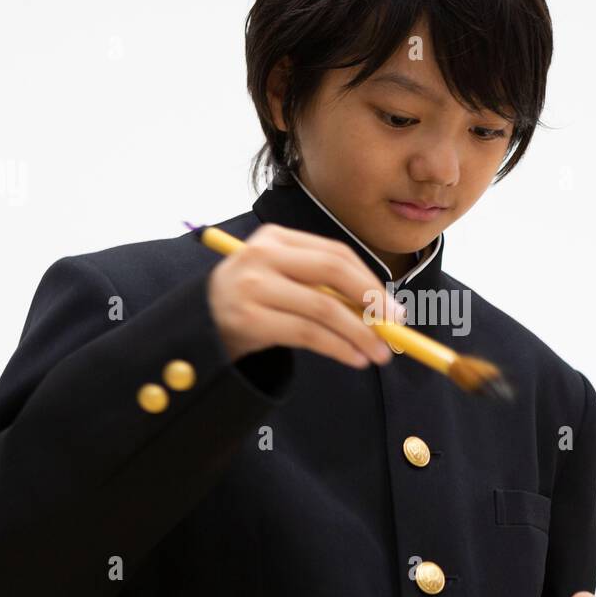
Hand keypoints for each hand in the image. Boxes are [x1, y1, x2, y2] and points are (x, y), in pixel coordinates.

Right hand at [207, 223, 405, 368]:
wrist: (200, 326)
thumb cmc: (253, 302)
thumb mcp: (282, 280)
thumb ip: (323, 286)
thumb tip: (382, 310)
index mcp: (276, 238)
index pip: (336, 254)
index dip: (371, 282)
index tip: (395, 309)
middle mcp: (263, 256)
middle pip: (333, 272)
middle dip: (371, 302)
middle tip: (394, 328)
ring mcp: (253, 287)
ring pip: (324, 308)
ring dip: (359, 334)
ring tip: (378, 353)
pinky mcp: (249, 319)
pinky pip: (308, 334)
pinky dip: (339, 348)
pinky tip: (354, 358)